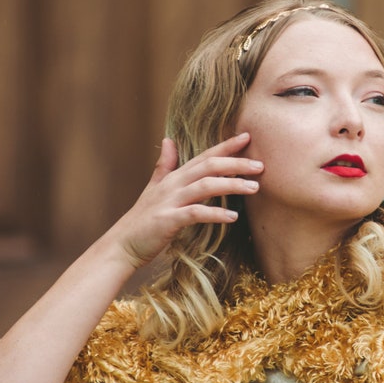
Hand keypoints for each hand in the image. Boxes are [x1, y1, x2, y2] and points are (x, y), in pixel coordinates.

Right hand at [107, 133, 262, 270]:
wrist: (122, 245)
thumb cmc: (143, 220)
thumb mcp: (153, 188)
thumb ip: (164, 165)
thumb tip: (169, 140)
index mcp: (173, 177)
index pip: (203, 156)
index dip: (225, 146)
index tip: (248, 137)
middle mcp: (172, 185)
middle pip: (208, 166)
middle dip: (236, 163)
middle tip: (261, 166)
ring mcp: (170, 202)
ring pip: (205, 186)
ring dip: (232, 185)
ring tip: (254, 188)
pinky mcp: (168, 221)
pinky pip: (196, 213)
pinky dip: (215, 213)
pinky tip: (232, 217)